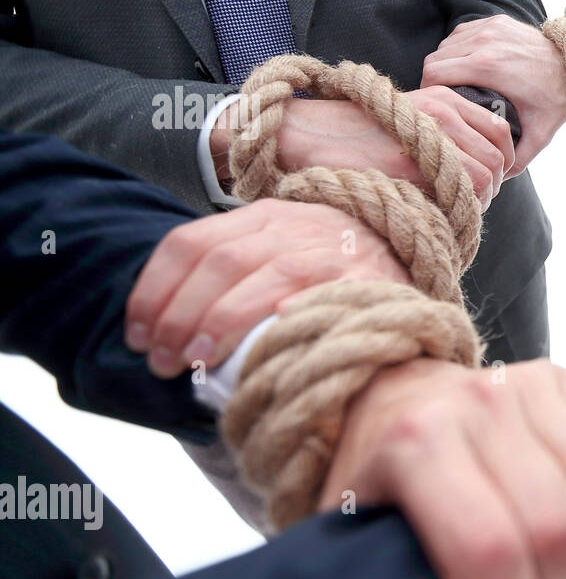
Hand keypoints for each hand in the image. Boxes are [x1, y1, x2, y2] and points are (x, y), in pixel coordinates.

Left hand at [126, 199, 409, 377]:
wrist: (415, 253)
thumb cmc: (335, 270)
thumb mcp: (281, 253)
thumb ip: (235, 274)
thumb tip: (167, 324)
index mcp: (262, 216)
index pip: (189, 243)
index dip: (154, 290)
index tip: (137, 334)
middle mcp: (292, 225)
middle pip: (217, 261)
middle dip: (178, 314)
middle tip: (161, 361)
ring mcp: (328, 250)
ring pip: (258, 276)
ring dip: (217, 322)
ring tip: (196, 362)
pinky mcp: (362, 279)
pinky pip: (314, 295)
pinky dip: (282, 317)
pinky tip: (261, 345)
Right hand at [213, 88, 512, 208]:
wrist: (307, 132)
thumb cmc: (355, 131)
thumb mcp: (407, 115)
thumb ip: (445, 131)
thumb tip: (483, 167)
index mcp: (445, 98)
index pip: (501, 133)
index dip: (502, 162)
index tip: (485, 181)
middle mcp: (443, 114)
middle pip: (497, 160)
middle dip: (491, 187)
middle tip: (469, 202)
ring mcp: (428, 140)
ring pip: (484, 180)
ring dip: (475, 202)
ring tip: (452, 210)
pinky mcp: (409, 167)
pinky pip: (455, 196)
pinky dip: (453, 212)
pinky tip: (435, 214)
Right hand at [422, 16, 565, 175]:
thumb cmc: (557, 98)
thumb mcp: (540, 133)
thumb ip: (518, 159)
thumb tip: (498, 178)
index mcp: (488, 66)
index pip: (434, 74)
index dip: (428, 91)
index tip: (436, 107)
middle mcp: (485, 41)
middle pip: (435, 59)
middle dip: (434, 80)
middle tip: (443, 99)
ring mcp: (490, 27)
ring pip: (446, 45)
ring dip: (445, 64)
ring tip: (454, 84)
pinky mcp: (496, 20)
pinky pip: (462, 33)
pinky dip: (459, 48)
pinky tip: (468, 65)